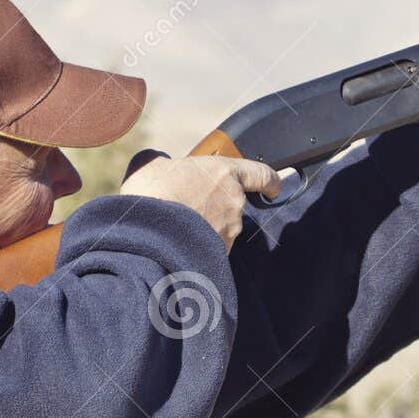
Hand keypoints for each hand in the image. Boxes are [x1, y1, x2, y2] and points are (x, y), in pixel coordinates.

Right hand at [120, 150, 280, 249]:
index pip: (262, 175)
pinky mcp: (220, 255)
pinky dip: (199, 248)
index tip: (272, 188)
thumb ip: (166, 162)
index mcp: (225, 174)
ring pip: (222, 229)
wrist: (146, 233)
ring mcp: (229, 231)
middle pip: (234, 205)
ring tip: (176, 229)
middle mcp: (234, 202)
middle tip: (188, 208)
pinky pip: (212, 250)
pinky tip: (177, 246)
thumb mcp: (153, 166)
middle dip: (215, 208)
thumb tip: (160, 164)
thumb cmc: (151, 194)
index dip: (269, 181)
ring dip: (206, 229)